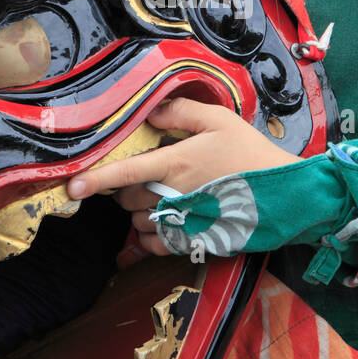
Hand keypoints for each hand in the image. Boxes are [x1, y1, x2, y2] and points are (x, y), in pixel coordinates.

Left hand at [67, 98, 298, 255]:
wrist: (285, 194)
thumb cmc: (252, 153)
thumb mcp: (220, 120)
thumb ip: (181, 112)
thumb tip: (152, 111)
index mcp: (176, 164)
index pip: (125, 172)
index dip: (96, 178)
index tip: (72, 186)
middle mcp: (173, 196)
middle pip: (127, 198)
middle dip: (125, 188)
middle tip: (145, 175)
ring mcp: (182, 222)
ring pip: (138, 223)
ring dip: (138, 211)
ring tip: (158, 196)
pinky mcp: (191, 241)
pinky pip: (154, 246)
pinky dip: (148, 238)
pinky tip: (158, 224)